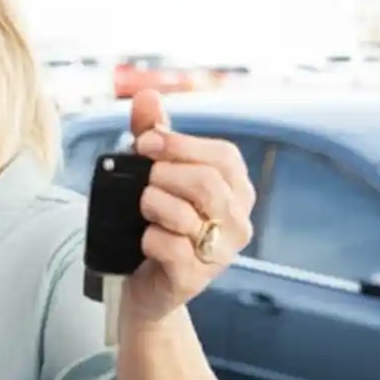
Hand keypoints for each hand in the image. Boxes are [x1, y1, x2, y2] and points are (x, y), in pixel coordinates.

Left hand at [123, 89, 255, 322]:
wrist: (141, 284)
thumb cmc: (154, 222)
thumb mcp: (154, 174)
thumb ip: (153, 133)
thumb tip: (147, 94)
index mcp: (236, 189)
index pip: (223, 156)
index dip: (181, 145)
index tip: (145, 144)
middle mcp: (237, 221)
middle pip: (206, 183)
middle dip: (163, 176)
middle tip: (142, 182)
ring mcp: (220, 253)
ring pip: (186, 214)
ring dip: (152, 205)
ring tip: (143, 211)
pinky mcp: (195, 278)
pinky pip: (169, 246)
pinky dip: (147, 238)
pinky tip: (143, 240)